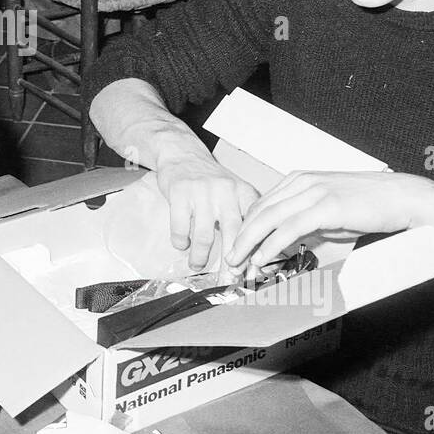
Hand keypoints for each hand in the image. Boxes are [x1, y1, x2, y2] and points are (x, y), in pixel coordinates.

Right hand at [155, 154, 259, 272]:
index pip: (253, 228)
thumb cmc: (210, 180)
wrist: (183, 153)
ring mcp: (202, 191)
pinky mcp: (179, 192)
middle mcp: (226, 191)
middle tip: (228, 280)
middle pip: (233, 235)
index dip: (253, 253)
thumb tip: (251, 257)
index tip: (250, 274)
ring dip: (199, 256)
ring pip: (204, 235)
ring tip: (197, 265)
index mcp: (244, 192)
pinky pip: (179, 227)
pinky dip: (180, 242)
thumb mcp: (233, 193)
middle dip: (230, 263)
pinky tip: (181, 245)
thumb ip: (242, 219)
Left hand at [229, 171, 433, 267]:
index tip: (236, 247)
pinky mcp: (325, 206)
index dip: (246, 227)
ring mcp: (313, 192)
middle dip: (241, 237)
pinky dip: (271, 245)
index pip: (262, 204)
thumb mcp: (328, 209)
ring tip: (238, 264)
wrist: (401, 197)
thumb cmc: (367, 205)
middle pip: (260, 211)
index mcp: (299, 179)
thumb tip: (284, 241)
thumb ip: (303, 220)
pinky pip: (289, 228)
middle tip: (228, 259)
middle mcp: (301, 181)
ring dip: (250, 244)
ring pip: (269, 219)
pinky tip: (261, 259)